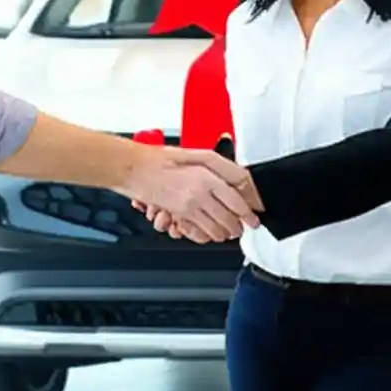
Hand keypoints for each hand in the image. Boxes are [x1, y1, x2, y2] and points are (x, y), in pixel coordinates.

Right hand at [120, 146, 258, 242]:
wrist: (136, 169)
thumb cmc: (163, 159)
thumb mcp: (200, 154)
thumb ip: (225, 167)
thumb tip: (244, 179)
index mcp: (207, 178)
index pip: (237, 202)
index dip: (249, 214)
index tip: (254, 219)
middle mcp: (198, 195)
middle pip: (229, 221)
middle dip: (239, 227)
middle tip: (243, 226)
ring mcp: (187, 208)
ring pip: (215, 231)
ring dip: (225, 233)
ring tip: (228, 230)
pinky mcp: (177, 216)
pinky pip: (198, 234)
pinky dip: (207, 236)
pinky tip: (209, 230)